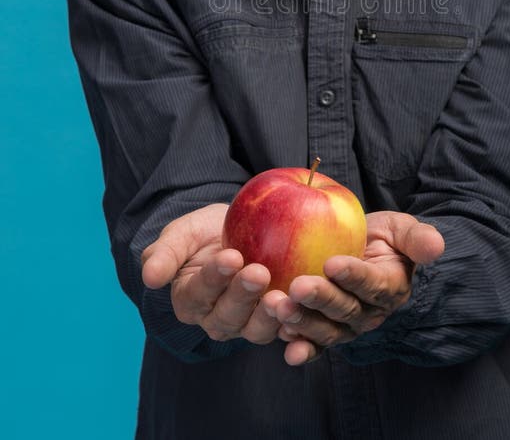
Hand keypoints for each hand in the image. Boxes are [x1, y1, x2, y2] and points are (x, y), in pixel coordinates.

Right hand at [141, 204, 284, 344]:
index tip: (231, 256)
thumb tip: (150, 277)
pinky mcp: (274, 322)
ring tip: (281, 297)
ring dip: (269, 316)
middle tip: (259, 272)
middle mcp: (216, 318)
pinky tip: (306, 311)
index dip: (214, 277)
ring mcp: (247, 323)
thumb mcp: (180, 234)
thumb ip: (164, 254)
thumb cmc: (203, 234)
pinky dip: (295, 326)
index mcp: (189, 299)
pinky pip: (285, 330)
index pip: (198, 292)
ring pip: (255, 329)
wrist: (235, 233)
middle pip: (227, 316)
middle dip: (243, 296)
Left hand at [271, 211, 444, 364]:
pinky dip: (299, 345)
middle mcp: (369, 313)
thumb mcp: (402, 229)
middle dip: (321, 299)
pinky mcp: (325, 330)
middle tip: (298, 286)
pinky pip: (313, 343)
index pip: (372, 283)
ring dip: (302, 321)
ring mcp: (346, 325)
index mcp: (390, 287)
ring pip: (326, 329)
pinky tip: (281, 338)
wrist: (365, 252)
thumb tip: (436, 245)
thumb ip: (417, 237)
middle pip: (345, 310)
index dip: (354, 275)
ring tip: (279, 307)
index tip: (332, 263)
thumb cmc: (384, 238)